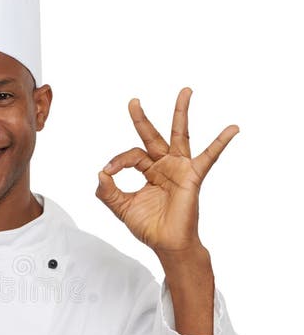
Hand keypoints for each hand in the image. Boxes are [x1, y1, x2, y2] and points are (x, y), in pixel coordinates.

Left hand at [95, 87, 238, 257]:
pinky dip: (221, 142)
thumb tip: (101, 171)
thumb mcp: (122, 207)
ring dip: (181, 112)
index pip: (132, 155)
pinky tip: (233, 129)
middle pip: (153, 135)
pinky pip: (209, 156)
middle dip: (142, 118)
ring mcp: (180, 169)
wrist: (167, 244)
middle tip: (132, 101)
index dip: (118, 160)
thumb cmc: (149, 226)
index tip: (108, 171)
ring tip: (185, 91)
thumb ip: (108, 191)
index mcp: (149, 171)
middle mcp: (165, 165)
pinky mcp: (193, 176)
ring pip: (179, 135)